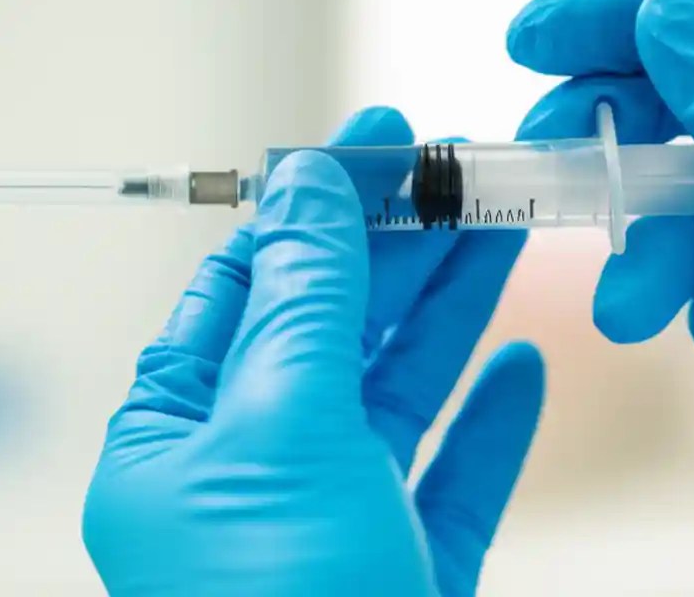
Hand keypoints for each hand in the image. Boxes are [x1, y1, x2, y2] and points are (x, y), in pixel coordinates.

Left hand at [82, 107, 543, 596]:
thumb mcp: (285, 432)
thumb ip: (303, 303)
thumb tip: (302, 183)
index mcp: (170, 449)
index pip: (241, 293)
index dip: (310, 209)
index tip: (375, 140)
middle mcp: (242, 484)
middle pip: (328, 334)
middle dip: (396, 250)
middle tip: (462, 169)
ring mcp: (329, 533)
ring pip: (395, 397)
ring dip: (452, 314)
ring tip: (506, 230)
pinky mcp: (405, 576)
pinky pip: (449, 483)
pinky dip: (488, 426)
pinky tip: (524, 368)